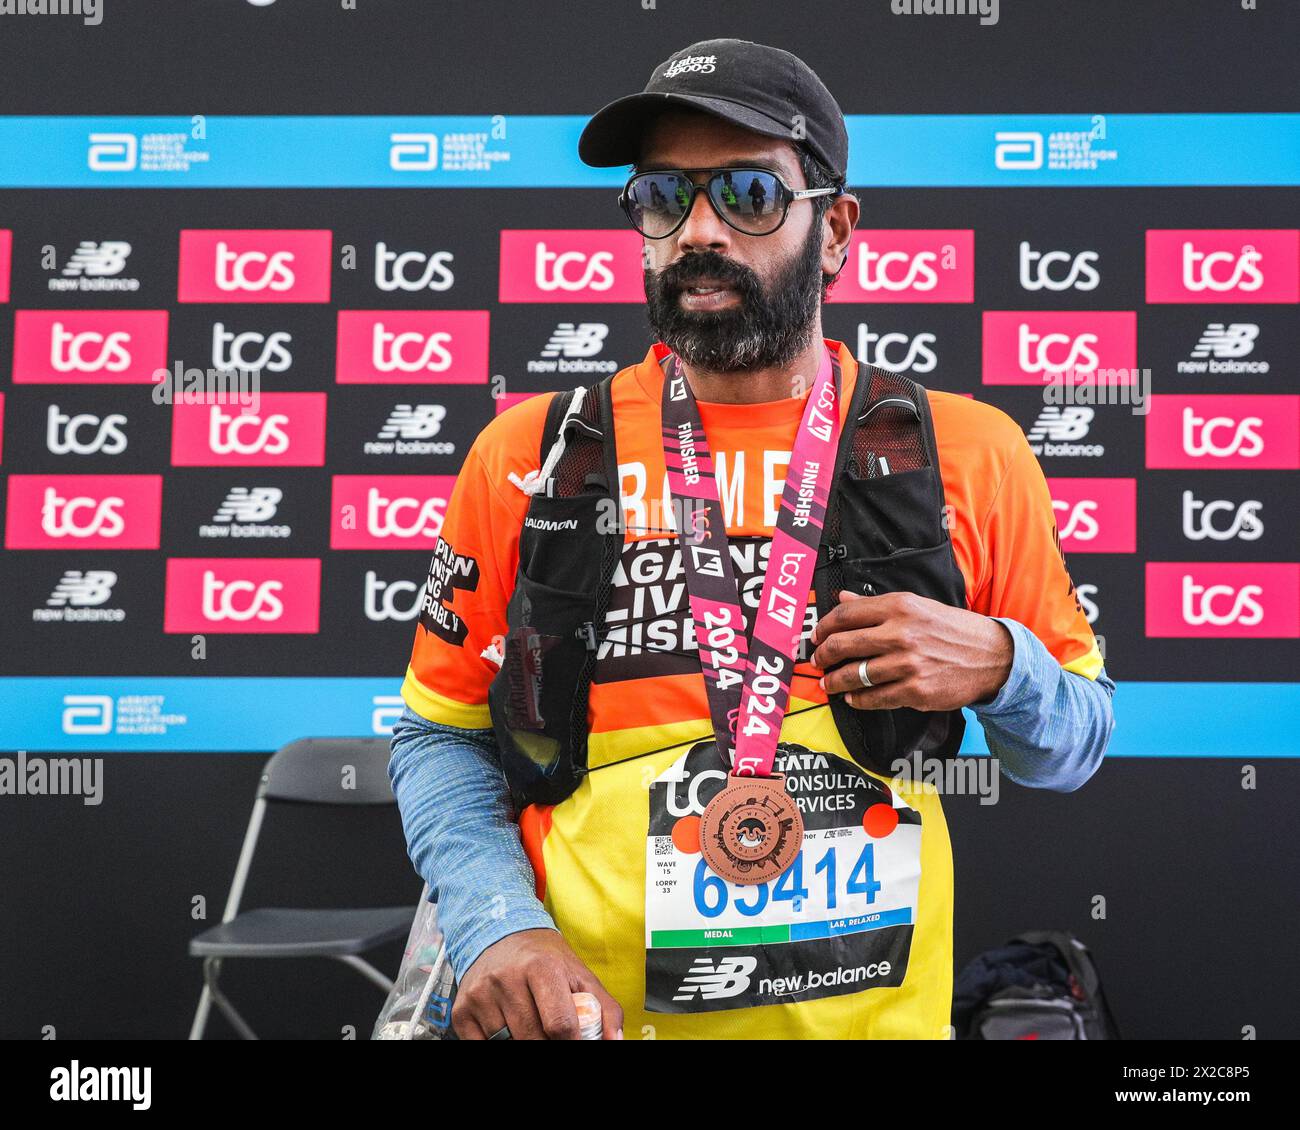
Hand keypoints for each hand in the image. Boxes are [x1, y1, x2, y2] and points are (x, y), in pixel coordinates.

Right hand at [452, 928, 624, 1039]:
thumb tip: (614, 1042)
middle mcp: (507, 978)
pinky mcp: (462, 1010)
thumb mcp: (580, 975)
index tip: (574, 1041)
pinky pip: (482, 1047)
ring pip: (507, 1045)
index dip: (572, 1042)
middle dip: (548, 1044)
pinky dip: (498, 1044)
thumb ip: (605, 1009)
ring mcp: (482, 995)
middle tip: (552, 1034)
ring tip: (531, 1026)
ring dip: (522, 1042)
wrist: (500, 934)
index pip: (560, 1025)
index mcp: (542, 967)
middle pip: (533, 1039)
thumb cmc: (546, 959)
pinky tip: (508, 1028)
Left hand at [810, 589, 1013, 710]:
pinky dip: (858, 700)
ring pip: (855, 675)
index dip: (824, 627)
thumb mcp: (916, 605)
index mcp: (900, 607)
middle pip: (844, 644)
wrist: (992, 656)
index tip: (816, 636)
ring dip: (836, 682)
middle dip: (823, 656)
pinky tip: (853, 698)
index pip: (846, 615)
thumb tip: (841, 599)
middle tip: (817, 661)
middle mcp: (902, 633)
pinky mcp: (916, 691)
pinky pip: (875, 698)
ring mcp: (909, 664)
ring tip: (829, 683)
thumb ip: (875, 605)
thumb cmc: (951, 629)